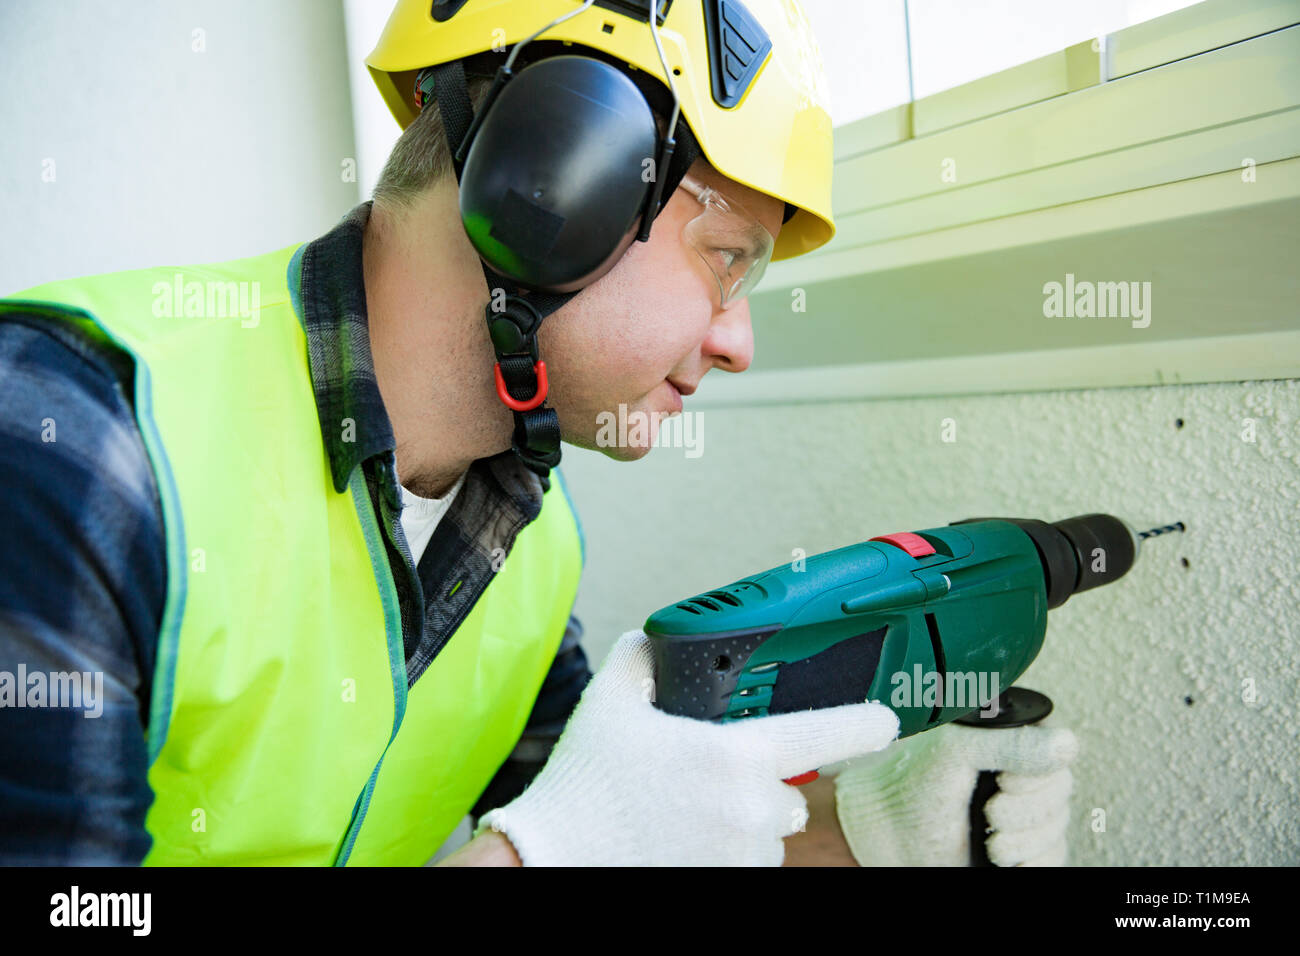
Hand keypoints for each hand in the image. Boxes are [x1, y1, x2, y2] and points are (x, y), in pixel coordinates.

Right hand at [475, 629, 900, 865]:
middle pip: (787, 791)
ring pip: (767, 832)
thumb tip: (649, 642)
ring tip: (683, 812)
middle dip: (760, 783)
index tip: (886, 719)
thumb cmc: (585, 788)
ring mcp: (743, 854)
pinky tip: (680, 837)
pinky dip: (725, 849)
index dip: (863, 724)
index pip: (825, 736)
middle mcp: (752, 809)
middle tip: (708, 777)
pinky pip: (746, 862)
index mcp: (734, 756)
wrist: (554, 858)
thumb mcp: (610, 705)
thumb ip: (639, 662)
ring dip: (742, 820)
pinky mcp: (729, 883)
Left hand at [832, 721, 1077, 865]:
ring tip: (989, 841)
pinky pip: (1054, 856)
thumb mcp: (955, 754)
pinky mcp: (1022, 845)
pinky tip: (1005, 860)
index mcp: (1004, 738)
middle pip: (1061, 791)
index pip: (1057, 749)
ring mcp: (1022, 810)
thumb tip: (1066, 743)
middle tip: (990, 812)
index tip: (1003, 782)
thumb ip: (1008, 744)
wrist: (887, 837)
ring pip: (1058, 827)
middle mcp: (1019, 772)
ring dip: (1024, 840)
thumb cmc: (910, 788)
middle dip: (1025, 811)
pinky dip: (1035, 862)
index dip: (1036, 773)